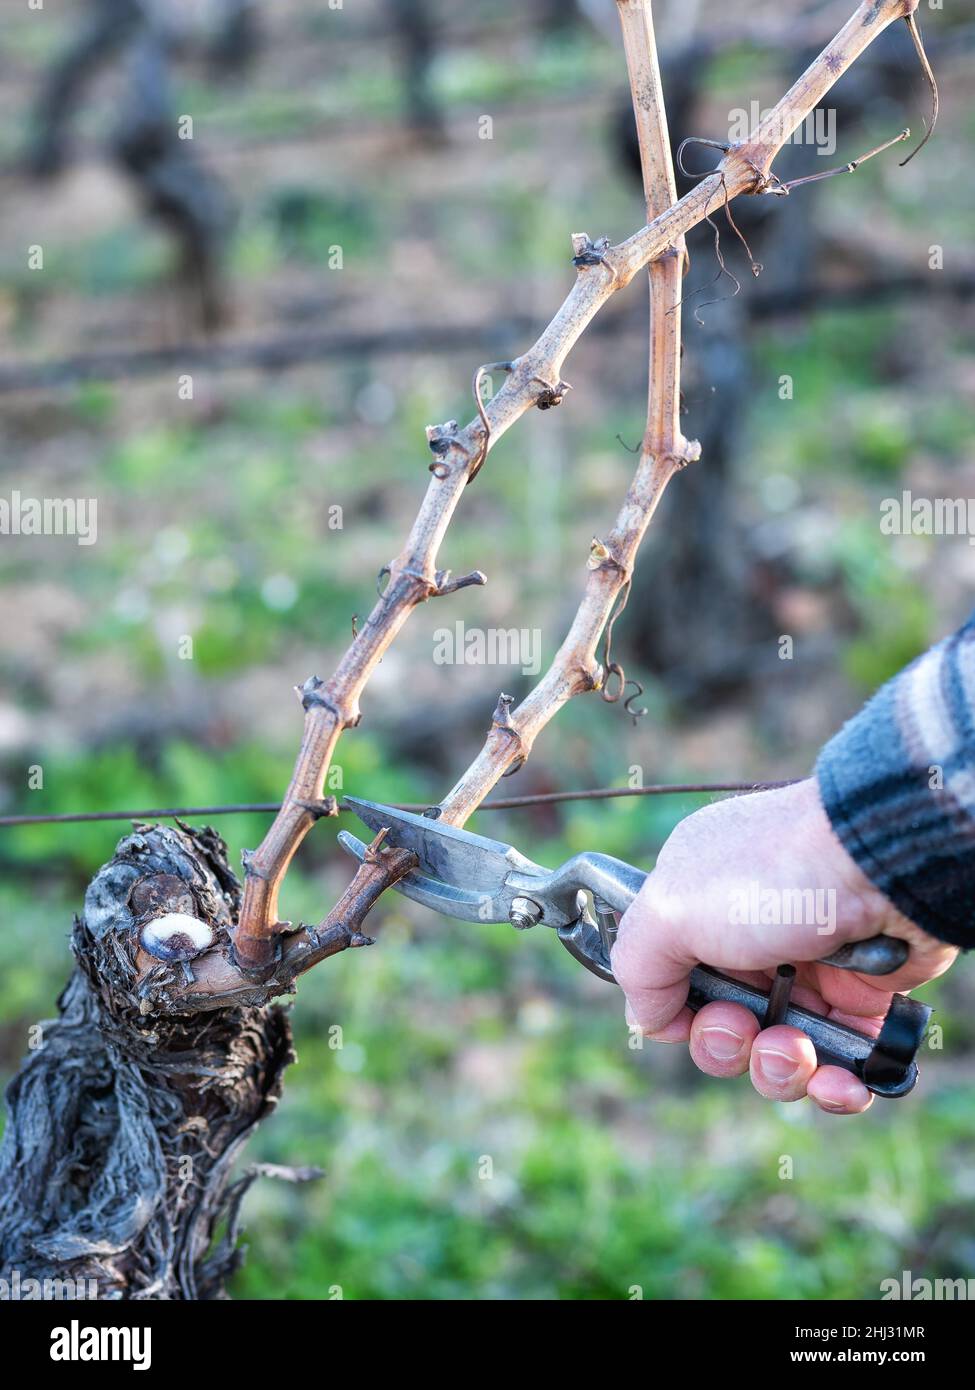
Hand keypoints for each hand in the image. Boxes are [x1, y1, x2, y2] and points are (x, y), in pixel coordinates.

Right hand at [610, 778, 955, 1112]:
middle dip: (727, 1045)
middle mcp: (749, 936)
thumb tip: (650, 1019)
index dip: (677, 1011)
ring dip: (780, 1069)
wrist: (883, 869)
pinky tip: (838, 1084)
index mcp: (698, 904)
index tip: (687, 1014)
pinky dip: (834, 1085)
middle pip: (720, 1026)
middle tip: (745, 1025)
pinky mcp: (860, 999)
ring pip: (776, 1054)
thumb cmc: (773, 879)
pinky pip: (838, 1066)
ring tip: (799, 1050)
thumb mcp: (670, 909)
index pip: (670, 978)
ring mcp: (807, 968)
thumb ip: (638, 968)